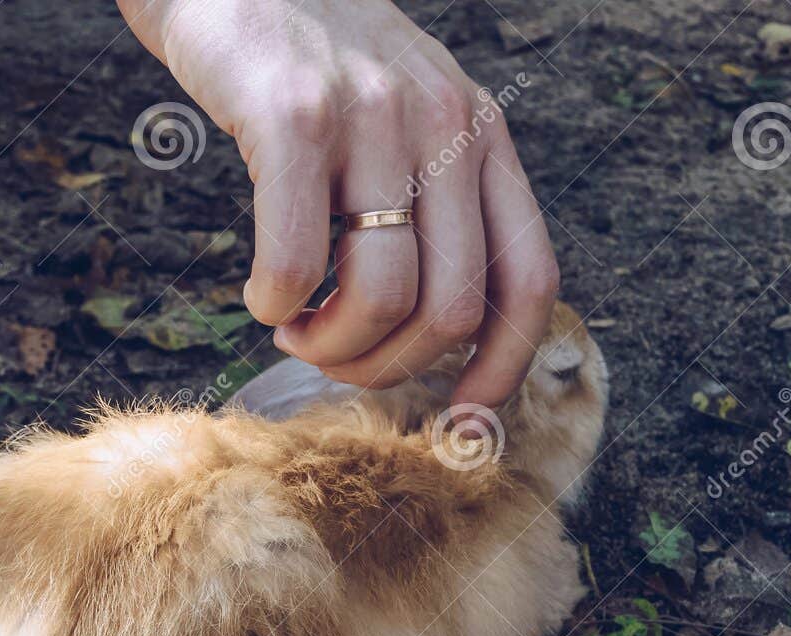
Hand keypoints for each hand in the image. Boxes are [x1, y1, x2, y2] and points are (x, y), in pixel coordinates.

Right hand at [118, 0, 558, 409]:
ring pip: (381, 298)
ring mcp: (373, 118)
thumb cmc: (318, 63)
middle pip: (450, 311)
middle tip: (334, 355)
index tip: (462, 418)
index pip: (528, 281)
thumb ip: (439, 197)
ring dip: (329, 346)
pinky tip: (262, 293)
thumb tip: (437, 329)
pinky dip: (276, 305)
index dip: (502, 370)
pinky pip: (297, 263)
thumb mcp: (412, 113)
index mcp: (484, 136)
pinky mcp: (295, 116)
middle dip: (387, 367)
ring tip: (296, 328)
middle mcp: (446, 124)